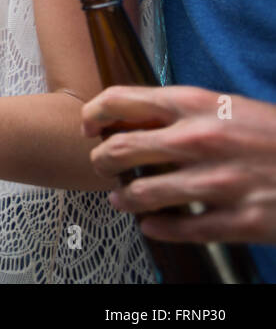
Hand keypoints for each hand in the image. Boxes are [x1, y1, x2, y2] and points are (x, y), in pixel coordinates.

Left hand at [81, 85, 275, 244]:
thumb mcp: (232, 108)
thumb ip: (187, 112)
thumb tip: (140, 120)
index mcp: (200, 104)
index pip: (123, 99)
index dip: (95, 113)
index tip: (88, 125)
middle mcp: (202, 139)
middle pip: (122, 148)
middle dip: (101, 160)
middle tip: (100, 166)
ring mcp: (219, 181)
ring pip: (144, 193)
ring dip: (125, 198)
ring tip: (122, 200)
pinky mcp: (240, 218)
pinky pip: (182, 229)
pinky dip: (158, 229)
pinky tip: (151, 225)